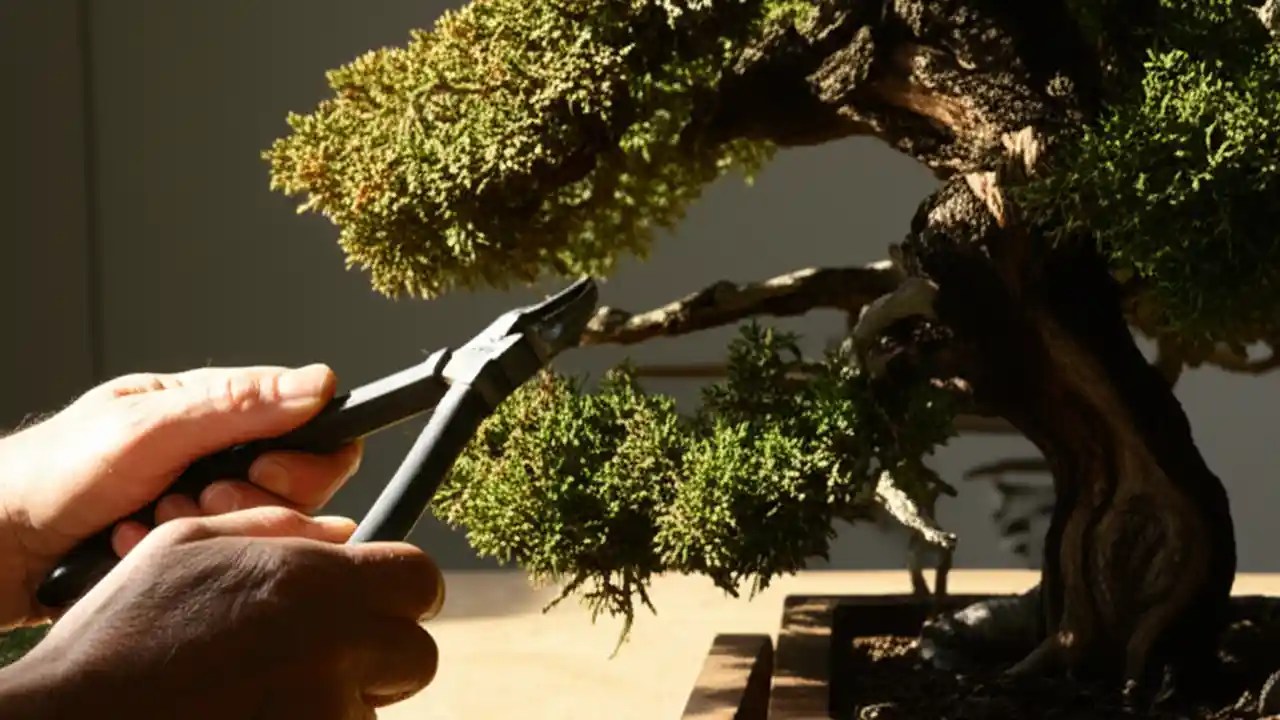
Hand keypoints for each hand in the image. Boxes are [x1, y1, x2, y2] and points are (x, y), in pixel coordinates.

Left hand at [0, 365, 361, 625]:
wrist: (0, 543)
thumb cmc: (56, 472)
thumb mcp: (149, 426)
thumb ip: (236, 406)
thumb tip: (318, 385)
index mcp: (220, 410)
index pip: (317, 427)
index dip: (303, 458)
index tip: (262, 469)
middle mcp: (225, 456)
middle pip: (302, 488)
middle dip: (247, 501)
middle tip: (196, 496)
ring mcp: (211, 505)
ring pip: (266, 531)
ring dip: (207, 528)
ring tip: (150, 522)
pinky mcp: (197, 549)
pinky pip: (228, 563)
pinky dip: (183, 557)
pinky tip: (138, 546)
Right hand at [2, 507, 443, 718]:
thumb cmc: (116, 641)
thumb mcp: (181, 548)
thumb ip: (272, 531)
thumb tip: (343, 532)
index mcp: (310, 578)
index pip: (419, 579)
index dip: (402, 594)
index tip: (378, 610)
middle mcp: (332, 640)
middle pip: (415, 654)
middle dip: (379, 661)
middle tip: (322, 667)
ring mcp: (325, 705)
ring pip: (374, 709)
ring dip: (337, 706)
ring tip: (263, 698)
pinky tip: (253, 719)